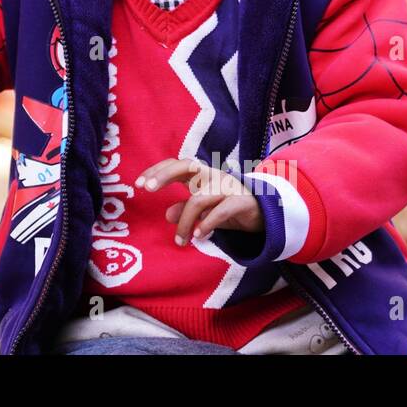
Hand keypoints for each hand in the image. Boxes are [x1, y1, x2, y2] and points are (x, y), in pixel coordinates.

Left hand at [134, 157, 264, 246]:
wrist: (267, 212)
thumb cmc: (228, 207)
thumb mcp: (205, 210)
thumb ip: (186, 210)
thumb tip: (168, 215)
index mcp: (201, 175)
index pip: (176, 164)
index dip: (157, 171)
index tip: (139, 184)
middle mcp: (212, 176)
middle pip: (186, 165)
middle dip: (165, 174)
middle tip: (148, 188)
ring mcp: (227, 187)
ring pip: (199, 198)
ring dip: (186, 222)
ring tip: (181, 242)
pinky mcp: (241, 201)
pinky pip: (222, 210)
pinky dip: (208, 223)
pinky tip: (198, 236)